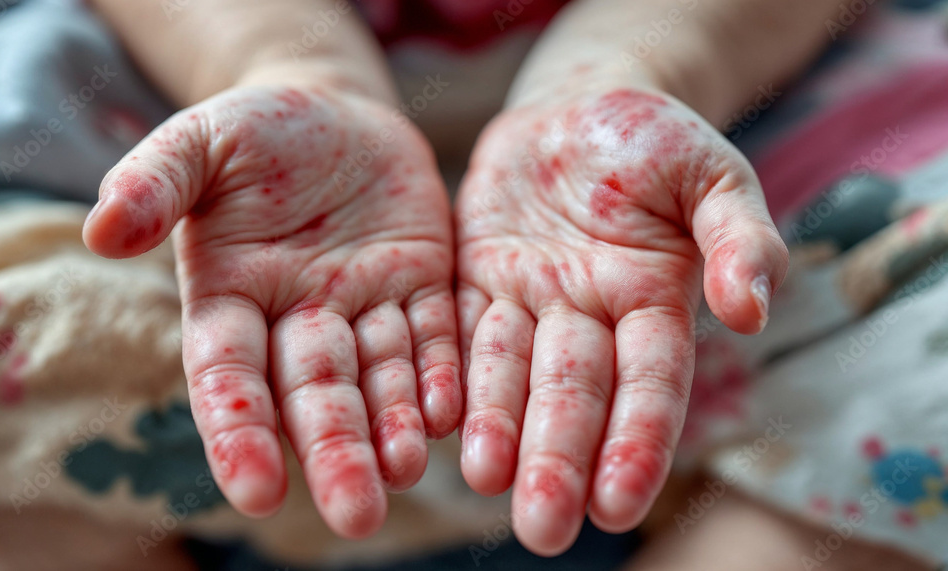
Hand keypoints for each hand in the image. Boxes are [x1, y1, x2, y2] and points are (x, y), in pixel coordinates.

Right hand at [83, 84, 460, 537]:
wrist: (333, 111)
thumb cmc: (254, 130)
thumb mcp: (199, 140)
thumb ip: (155, 182)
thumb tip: (101, 231)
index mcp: (231, 297)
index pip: (229, 375)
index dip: (241, 431)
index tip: (256, 491)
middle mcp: (298, 318)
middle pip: (315, 396)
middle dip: (334, 453)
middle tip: (357, 516)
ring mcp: (364, 306)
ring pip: (379, 379)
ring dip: (394, 428)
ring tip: (408, 472)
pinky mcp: (420, 286)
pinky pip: (433, 336)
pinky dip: (441, 376)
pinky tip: (452, 414)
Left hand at [455, 87, 787, 554]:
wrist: (579, 106)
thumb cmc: (656, 139)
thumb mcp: (712, 174)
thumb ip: (738, 238)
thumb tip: (751, 311)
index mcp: (655, 301)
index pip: (649, 383)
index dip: (636, 441)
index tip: (618, 503)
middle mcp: (589, 316)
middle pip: (573, 396)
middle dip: (559, 461)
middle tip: (543, 530)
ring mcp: (528, 301)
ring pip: (511, 375)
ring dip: (500, 431)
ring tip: (484, 482)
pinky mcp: (476, 280)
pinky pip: (461, 333)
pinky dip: (452, 377)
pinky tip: (437, 421)